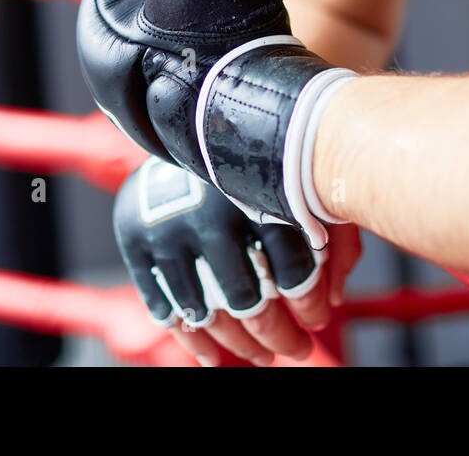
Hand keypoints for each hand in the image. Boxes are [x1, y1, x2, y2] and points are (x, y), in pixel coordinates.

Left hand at [78, 0, 359, 248]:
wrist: (251, 123)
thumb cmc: (230, 36)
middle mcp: (98, 44)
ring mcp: (120, 85)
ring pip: (161, 17)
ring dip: (197, 5)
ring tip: (234, 17)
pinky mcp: (146, 115)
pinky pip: (169, 60)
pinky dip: (197, 47)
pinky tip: (229, 54)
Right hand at [113, 156, 361, 364]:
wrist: (181, 114)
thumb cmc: (254, 159)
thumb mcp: (297, 180)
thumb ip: (329, 233)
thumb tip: (333, 297)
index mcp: (260, 194)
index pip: (294, 272)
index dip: (310, 307)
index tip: (317, 321)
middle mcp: (213, 213)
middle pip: (251, 302)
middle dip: (278, 336)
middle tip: (295, 349)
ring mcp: (169, 228)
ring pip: (207, 313)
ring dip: (236, 345)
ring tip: (259, 354)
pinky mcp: (135, 237)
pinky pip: (163, 305)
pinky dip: (190, 338)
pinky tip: (211, 354)